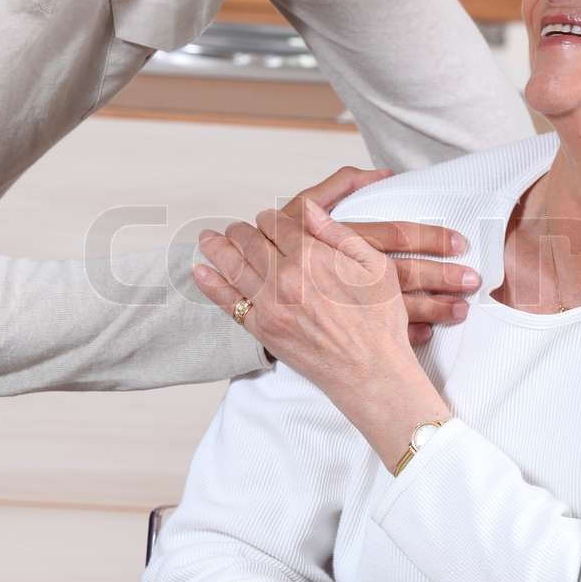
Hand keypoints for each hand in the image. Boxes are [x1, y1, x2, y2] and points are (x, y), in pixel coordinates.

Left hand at [195, 196, 450, 462]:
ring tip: (207, 239)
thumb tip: (310, 209)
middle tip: (238, 228)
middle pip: (250, 240)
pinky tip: (200, 271)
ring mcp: (269, 305)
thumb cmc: (380, 321)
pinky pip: (227, 301)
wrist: (372, 372)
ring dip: (217, 248)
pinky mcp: (262, 329)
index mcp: (312, 256)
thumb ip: (338, 234)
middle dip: (242, 230)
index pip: (277, 223)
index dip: (271, 218)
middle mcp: (285, 277)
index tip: (271, 220)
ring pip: (232, 265)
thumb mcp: (375, 266)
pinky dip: (210, 283)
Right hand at [280, 167, 479, 346]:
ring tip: (462, 309)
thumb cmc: (286, 244)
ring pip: (397, 306)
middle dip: (441, 276)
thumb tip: (384, 174)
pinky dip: (406, 333)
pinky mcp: (340, 325)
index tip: (460, 242)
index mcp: (343, 240)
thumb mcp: (304, 208)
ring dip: (433, 308)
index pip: (395, 234)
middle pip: (403, 272)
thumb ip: (341, 186)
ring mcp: (344, 302)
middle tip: (474, 280)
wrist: (252, 287)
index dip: (429, 237)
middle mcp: (345, 271)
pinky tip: (429, 335)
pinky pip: (378, 333)